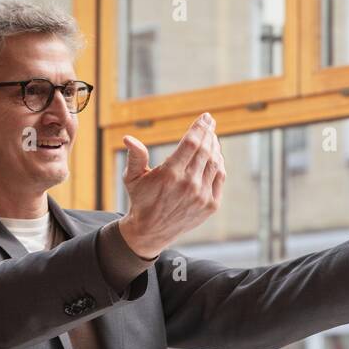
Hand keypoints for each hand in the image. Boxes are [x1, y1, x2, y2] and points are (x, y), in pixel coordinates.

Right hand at [117, 113, 225, 257]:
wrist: (151, 232)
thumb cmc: (141, 200)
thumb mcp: (133, 177)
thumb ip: (135, 156)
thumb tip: (128, 138)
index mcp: (170, 174)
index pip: (191, 143)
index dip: (200, 127)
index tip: (205, 117)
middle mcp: (189, 184)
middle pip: (205, 150)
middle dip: (209, 133)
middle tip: (210, 123)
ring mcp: (202, 196)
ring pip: (215, 163)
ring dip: (215, 146)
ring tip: (212, 137)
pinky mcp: (211, 205)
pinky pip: (219, 178)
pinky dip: (219, 164)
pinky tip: (215, 155)